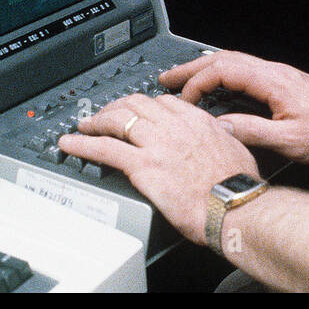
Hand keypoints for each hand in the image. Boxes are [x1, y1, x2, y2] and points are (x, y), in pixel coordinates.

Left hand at [58, 93, 258, 245]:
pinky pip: (104, 148)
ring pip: (117, 120)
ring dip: (96, 122)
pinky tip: (70, 144)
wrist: (234, 206)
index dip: (144, 104)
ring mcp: (156, 144)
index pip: (163, 101)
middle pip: (136, 104)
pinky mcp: (142, 166)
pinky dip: (83, 144)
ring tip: (84, 126)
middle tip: (105, 116)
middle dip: (116, 107)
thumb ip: (222, 137)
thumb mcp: (237, 149)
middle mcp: (174, 126)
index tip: (137, 111)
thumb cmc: (238, 187)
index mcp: (197, 121)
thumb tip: (221, 134)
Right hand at [161, 50, 308, 163]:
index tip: (183, 100)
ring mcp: (277, 74)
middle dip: (191, 67)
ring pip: (233, 61)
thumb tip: (220, 127)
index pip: (223, 70)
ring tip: (183, 80)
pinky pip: (243, 69)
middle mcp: (273, 72)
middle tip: (166, 77)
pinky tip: (215, 86)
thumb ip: (253, 131)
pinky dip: (221, 74)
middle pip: (223, 59)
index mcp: (271, 81)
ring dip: (205, 69)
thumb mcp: (290, 140)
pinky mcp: (281, 81)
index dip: (197, 83)